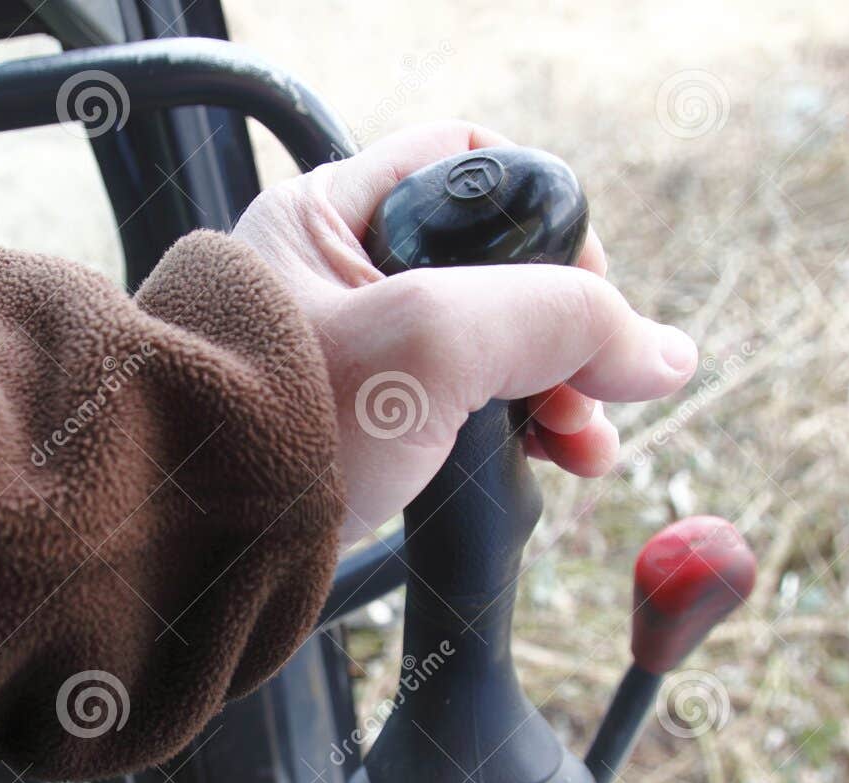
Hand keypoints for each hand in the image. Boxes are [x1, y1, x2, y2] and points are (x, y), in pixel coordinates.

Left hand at [232, 121, 698, 545]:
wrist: (187, 551)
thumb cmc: (269, 428)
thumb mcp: (427, 344)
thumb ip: (558, 321)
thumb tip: (662, 353)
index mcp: (327, 215)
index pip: (466, 165)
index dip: (544, 215)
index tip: (583, 292)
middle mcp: (336, 278)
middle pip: (492, 270)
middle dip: (562, 329)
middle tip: (591, 388)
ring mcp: (349, 361)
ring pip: (483, 350)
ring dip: (553, 389)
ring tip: (584, 445)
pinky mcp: (359, 432)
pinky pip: (458, 412)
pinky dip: (512, 434)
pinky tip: (550, 463)